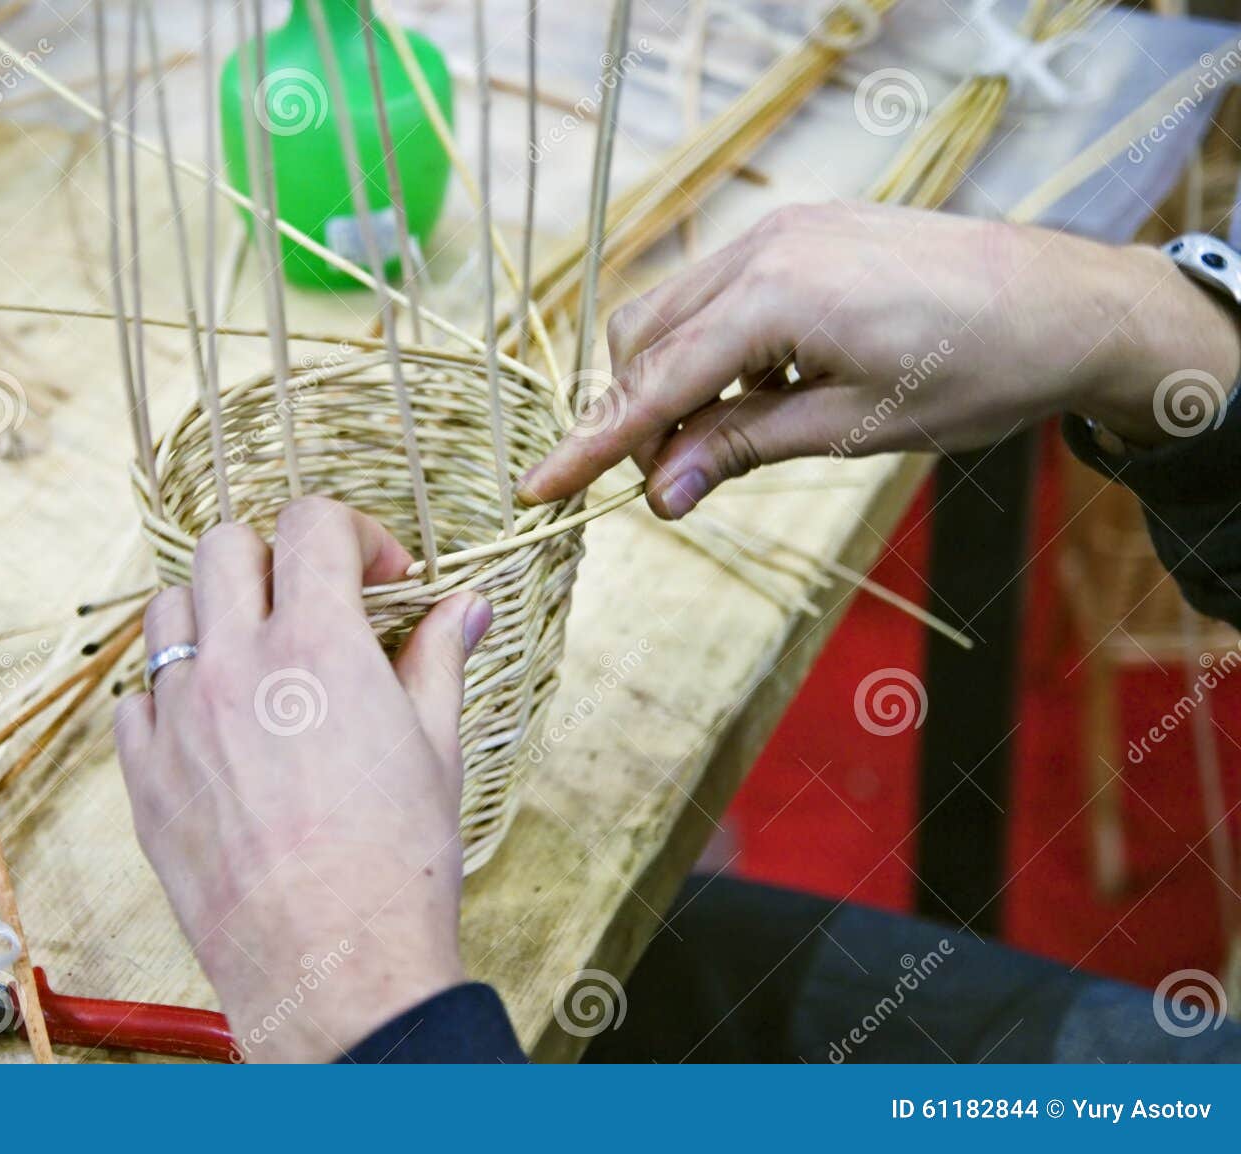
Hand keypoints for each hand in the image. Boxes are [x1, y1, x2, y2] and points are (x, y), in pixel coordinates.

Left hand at [114, 497, 493, 1061]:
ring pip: (167, 609)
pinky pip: (134, 699)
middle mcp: (236, 666)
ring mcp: (179, 719)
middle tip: (311, 602)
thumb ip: (438, 660)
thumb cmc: (395, 866)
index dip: (354, 533)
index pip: (312, 523)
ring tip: (255, 657)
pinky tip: (213, 727)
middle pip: (225, 545)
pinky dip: (169, 694)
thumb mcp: (436, 748)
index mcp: (318, 646)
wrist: (333, 967)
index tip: (380, 576)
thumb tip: (464, 609)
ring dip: (214, 613)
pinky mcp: (144, 777)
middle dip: (275, 557)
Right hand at [519, 201, 1240, 518]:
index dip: (591, 443)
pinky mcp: (804, 230)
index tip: (537, 489)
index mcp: (773, 297)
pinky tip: (772, 382)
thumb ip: (742, 449)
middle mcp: (763, 248)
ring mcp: (783, 230)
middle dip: (637, 409)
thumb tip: (658, 493)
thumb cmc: (972, 373)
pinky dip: (719, 344)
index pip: (652, 383)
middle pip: (644, 336)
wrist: (1066, 302)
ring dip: (677, 376)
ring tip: (737, 431)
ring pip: (676, 309)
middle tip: (674, 477)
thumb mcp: (851, 428)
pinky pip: (722, 289)